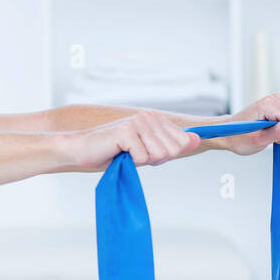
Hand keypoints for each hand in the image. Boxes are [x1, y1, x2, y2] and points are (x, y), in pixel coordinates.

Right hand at [72, 110, 200, 172]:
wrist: (82, 151)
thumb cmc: (113, 152)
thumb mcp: (147, 151)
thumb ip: (172, 145)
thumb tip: (198, 140)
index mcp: (155, 118)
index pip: (181, 143)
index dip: (165, 155)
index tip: (145, 153)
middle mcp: (148, 116)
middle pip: (173, 150)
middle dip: (155, 160)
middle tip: (134, 155)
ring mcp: (137, 122)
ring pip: (160, 154)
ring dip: (142, 161)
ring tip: (125, 154)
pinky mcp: (126, 131)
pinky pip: (143, 158)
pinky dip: (131, 162)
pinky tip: (117, 153)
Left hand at [221, 92, 279, 154]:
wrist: (230, 132)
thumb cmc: (239, 137)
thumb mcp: (257, 140)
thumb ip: (277, 133)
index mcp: (269, 104)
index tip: (271, 138)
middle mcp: (275, 99)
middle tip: (268, 136)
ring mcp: (279, 101)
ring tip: (268, 133)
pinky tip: (272, 130)